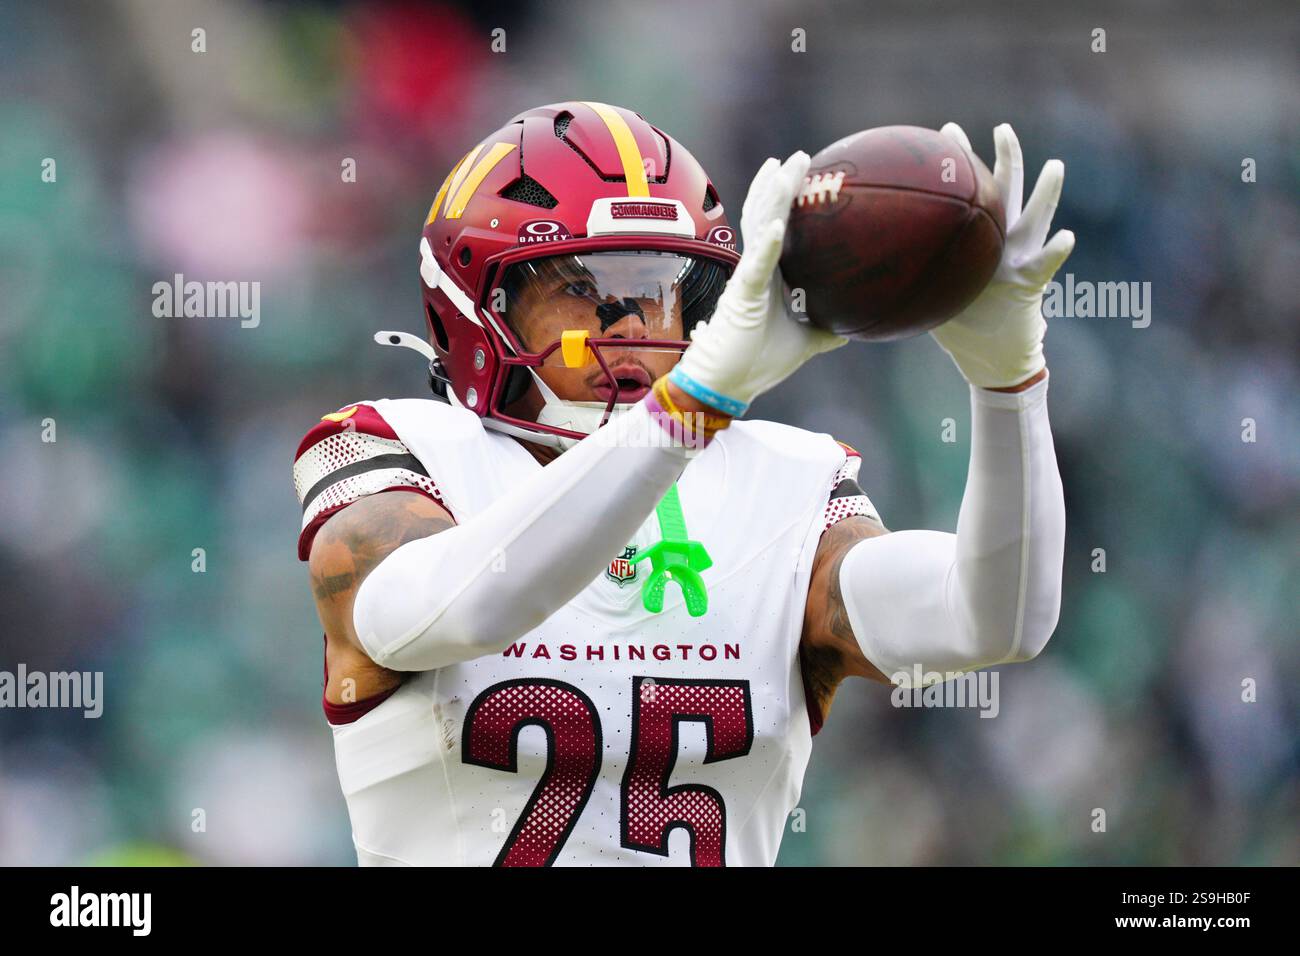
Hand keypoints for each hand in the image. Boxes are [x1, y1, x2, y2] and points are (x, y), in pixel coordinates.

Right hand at [671, 152, 847, 415]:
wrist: (723, 386)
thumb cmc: (755, 364)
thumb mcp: (803, 345)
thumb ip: (825, 332)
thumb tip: (852, 330)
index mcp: (769, 277)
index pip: (776, 228)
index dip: (785, 200)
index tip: (803, 174)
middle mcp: (756, 270)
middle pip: (766, 216)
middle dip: (781, 184)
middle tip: (800, 156)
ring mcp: (746, 279)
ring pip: (758, 228)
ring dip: (773, 197)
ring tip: (785, 168)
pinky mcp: (741, 296)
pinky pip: (756, 266)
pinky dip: (766, 245)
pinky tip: (776, 225)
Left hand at [931, 123, 1074, 388]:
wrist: (992, 361)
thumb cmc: (961, 328)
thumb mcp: (934, 293)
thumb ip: (912, 273)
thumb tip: (863, 263)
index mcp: (980, 242)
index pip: (970, 194)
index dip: (961, 164)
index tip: (944, 134)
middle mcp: (1002, 244)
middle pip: (1006, 192)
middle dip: (1004, 159)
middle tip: (1000, 127)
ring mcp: (1020, 261)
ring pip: (1035, 219)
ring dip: (1046, 194)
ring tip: (1055, 167)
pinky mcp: (1031, 285)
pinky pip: (1045, 266)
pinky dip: (1054, 252)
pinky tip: (1065, 238)